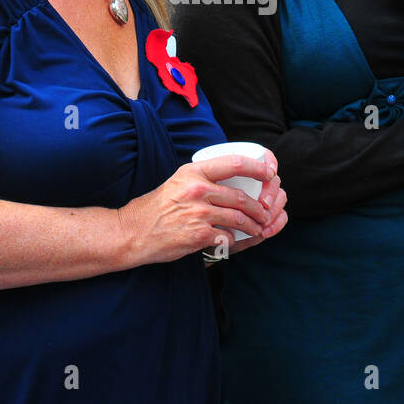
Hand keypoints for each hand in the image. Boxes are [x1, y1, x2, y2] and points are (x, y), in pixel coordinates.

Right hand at [117, 151, 282, 266]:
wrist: (134, 231)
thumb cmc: (158, 207)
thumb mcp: (179, 181)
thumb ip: (203, 178)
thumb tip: (233, 178)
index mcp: (194, 172)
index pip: (235, 163)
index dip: (258, 167)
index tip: (270, 173)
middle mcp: (197, 189)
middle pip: (241, 196)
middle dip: (259, 207)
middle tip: (265, 213)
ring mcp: (198, 213)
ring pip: (239, 218)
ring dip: (253, 226)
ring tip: (257, 229)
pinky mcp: (198, 234)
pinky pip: (227, 236)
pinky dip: (234, 240)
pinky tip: (233, 240)